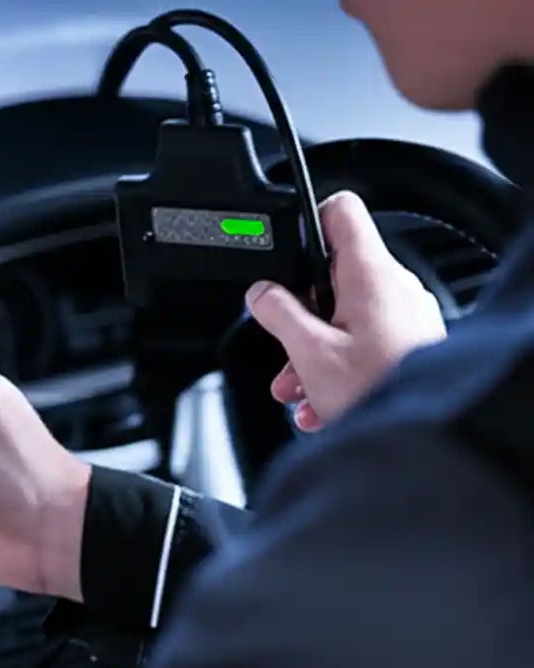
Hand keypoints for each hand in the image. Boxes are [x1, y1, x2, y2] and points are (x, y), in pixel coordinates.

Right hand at [246, 191, 446, 430]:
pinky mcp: (414, 345)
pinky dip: (340, 366)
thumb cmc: (377, 390)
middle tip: (286, 347)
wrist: (423, 438)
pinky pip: (368, 343)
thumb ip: (278, 313)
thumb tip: (261, 293)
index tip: (288, 249)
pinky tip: (323, 402)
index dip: (309, 221)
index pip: (340, 212)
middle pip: (334, 277)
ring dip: (315, 350)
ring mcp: (408, 316)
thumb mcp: (309, 351)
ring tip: (300, 388)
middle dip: (302, 314)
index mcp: (369, 274)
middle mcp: (395, 287)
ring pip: (348, 317)